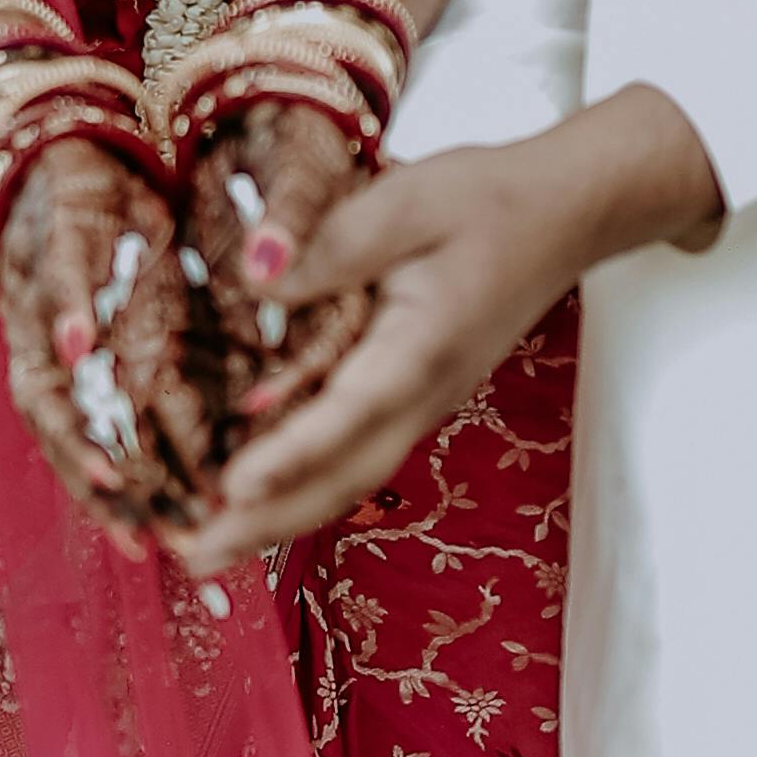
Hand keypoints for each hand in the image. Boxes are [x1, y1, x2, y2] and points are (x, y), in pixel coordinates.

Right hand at [0, 136, 225, 547]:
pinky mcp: (138, 360)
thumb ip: (67, 291)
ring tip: (194, 539)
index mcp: (39, 346)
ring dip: (156, 495)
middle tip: (164, 543)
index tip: (116, 489)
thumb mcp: (66, 233)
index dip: (81, 457)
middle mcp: (67, 374)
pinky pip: (158, 421)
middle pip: (89, 452)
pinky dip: (181, 459)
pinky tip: (213, 491)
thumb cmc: (66, 197)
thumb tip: (74, 348)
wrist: (76, 166)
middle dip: (126, 500)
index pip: (54, 418)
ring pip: (123, 448)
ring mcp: (100, 373)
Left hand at [198, 85, 719, 551]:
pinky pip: (352, 458)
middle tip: (194, 556)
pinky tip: (253, 498)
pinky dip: (300, 487)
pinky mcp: (410, 398)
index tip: (234, 487)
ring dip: (278, 518)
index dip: (292, 453)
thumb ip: (332, 242)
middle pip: (345, 477)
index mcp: (421, 344)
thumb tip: (255, 275)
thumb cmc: (485, 201)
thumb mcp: (408, 200)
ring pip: (348, 478)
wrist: (561, 216)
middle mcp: (423, 393)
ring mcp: (421, 404)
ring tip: (206, 547)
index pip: (352, 411)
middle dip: (269, 522)